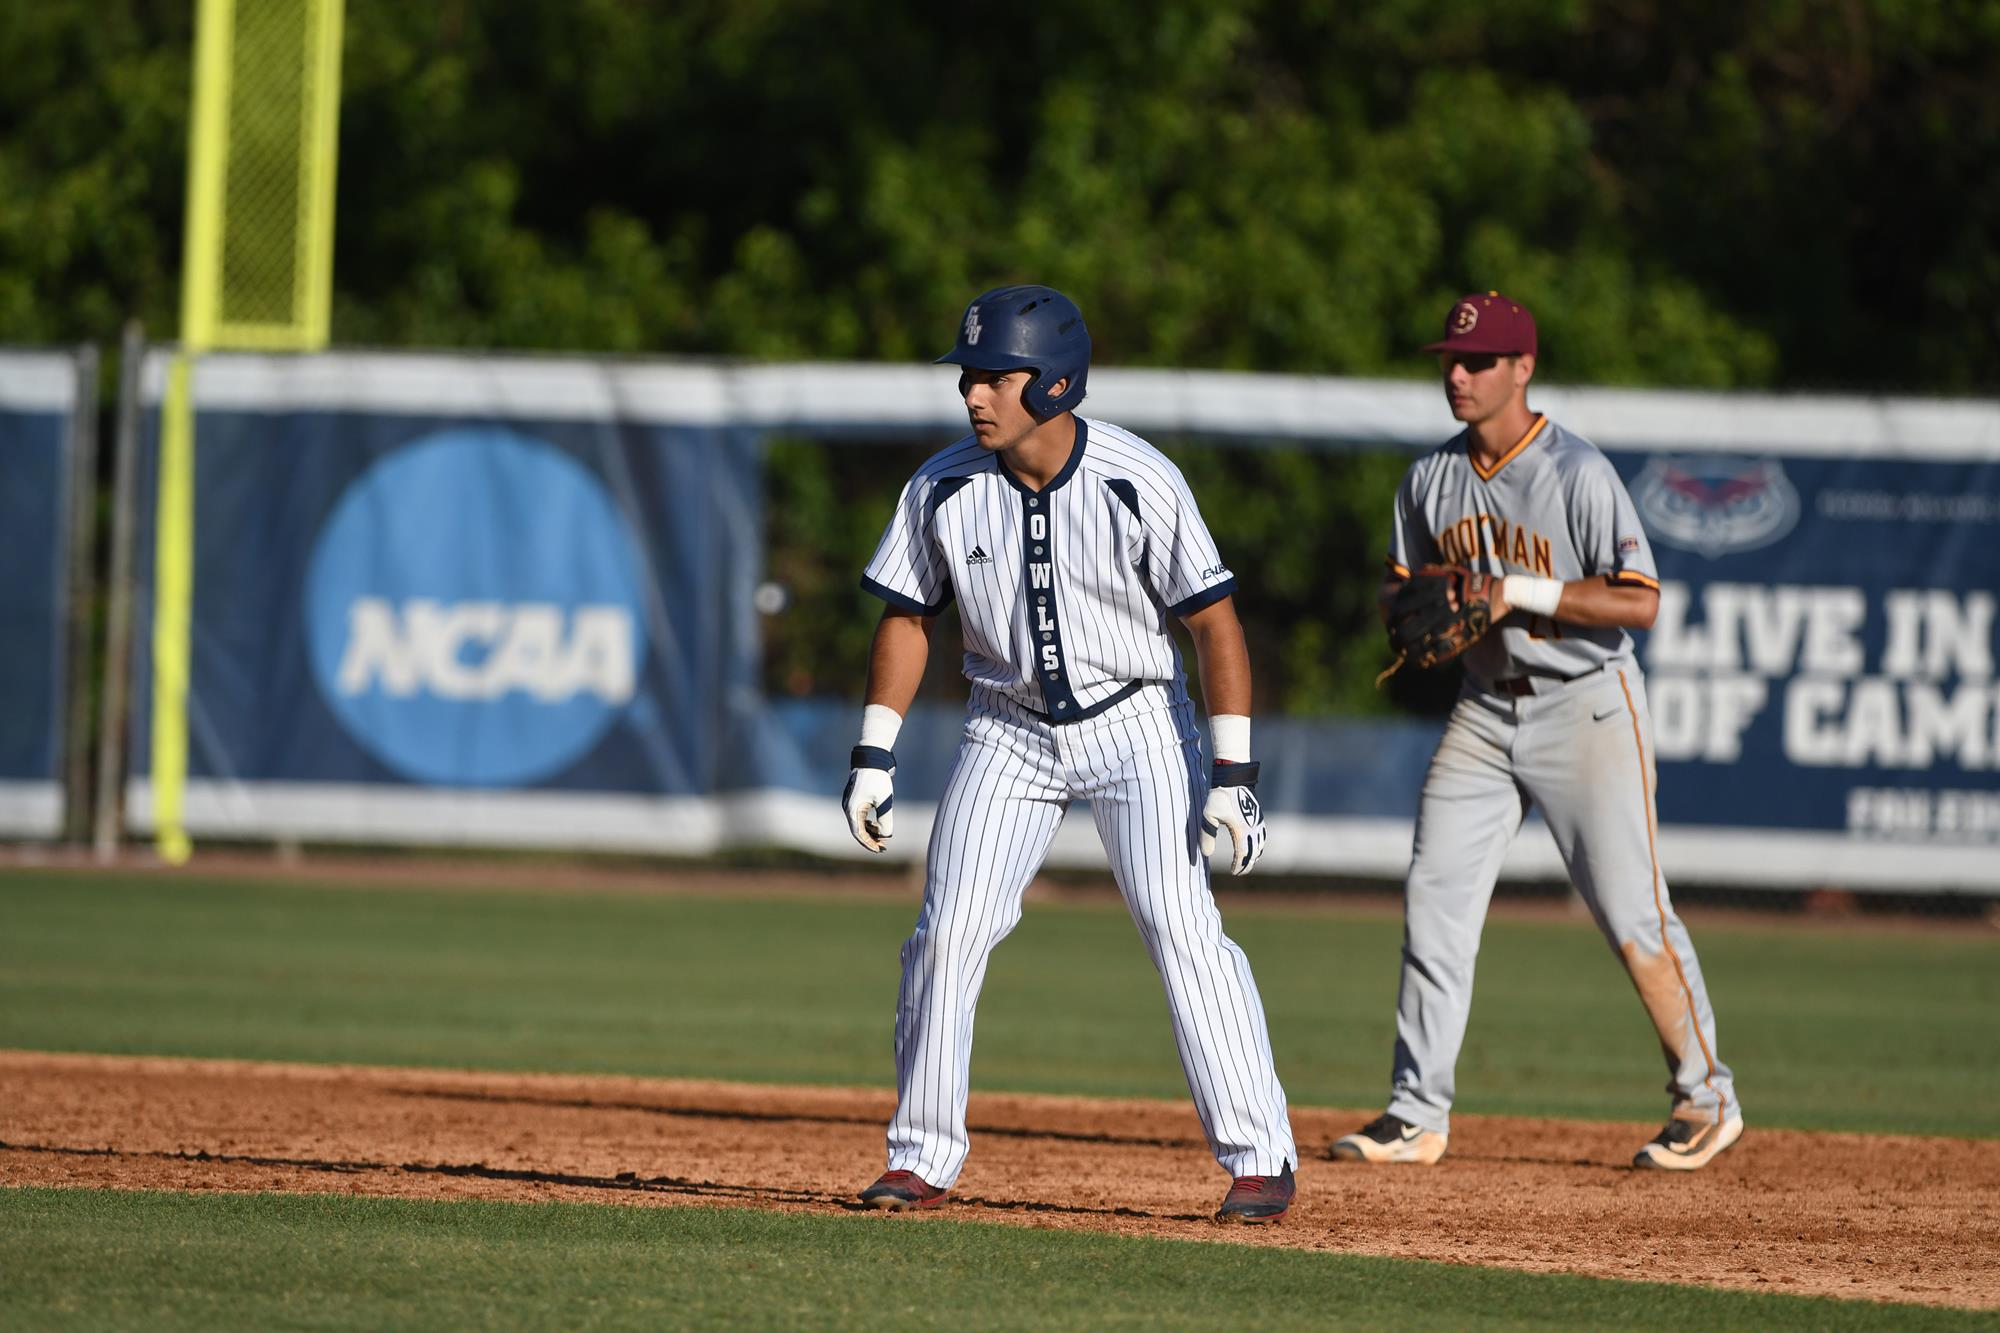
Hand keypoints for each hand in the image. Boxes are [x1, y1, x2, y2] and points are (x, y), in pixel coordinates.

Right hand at [842, 746, 895, 851]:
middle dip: (870, 839)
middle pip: (858, 830)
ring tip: (882, 835)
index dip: (869, 844)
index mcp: (852, 809)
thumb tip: (886, 835)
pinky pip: (859, 816)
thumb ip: (885, 819)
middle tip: (883, 846)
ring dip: (870, 831)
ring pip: (858, 823)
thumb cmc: (877, 779)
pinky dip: (868, 822)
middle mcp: (848, 807)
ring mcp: (849, 803)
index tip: (880, 850)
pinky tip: (877, 824)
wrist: (871, 758)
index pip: (859, 833)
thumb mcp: (884, 801)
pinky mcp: (854, 799)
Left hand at [1199, 761, 1266, 875]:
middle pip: (1254, 853)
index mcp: (1241, 831)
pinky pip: (1262, 836)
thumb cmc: (1219, 796)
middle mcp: (1253, 828)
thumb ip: (1207, 836)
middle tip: (1239, 872)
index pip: (1242, 855)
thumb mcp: (1208, 817)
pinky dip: (1259, 845)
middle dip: (1247, 864)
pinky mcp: (1258, 816)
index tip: (1233, 872)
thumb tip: (1206, 854)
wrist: (1234, 777)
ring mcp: (1257, 822)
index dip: (1239, 866)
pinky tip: (1253, 847)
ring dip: (1254, 856)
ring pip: (1260, 845)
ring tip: (1246, 862)